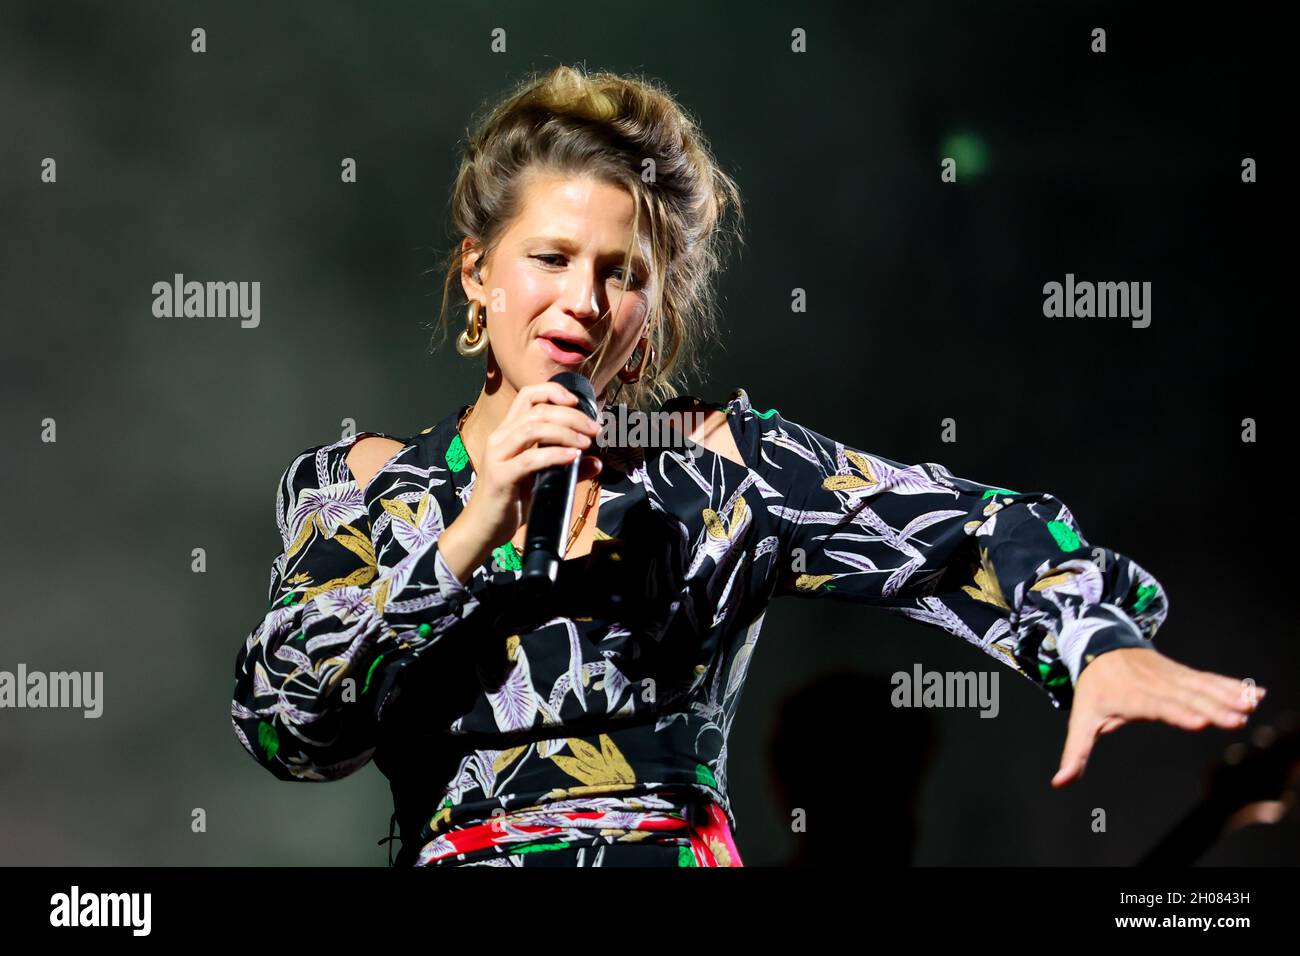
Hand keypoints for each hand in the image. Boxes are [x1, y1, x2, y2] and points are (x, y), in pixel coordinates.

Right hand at [438, 382, 602, 578]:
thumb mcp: (542, 480)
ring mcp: (497, 455)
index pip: (528, 395)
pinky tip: (573, 457)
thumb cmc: (511, 501)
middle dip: (571, 415)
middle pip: (538, 410)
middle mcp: (500, 437)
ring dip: (566, 432)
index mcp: (508, 432)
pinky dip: (555, 454)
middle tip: (594, 429)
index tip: (578, 402)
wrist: (484, 528)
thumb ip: (568, 468)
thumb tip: (597, 462)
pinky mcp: (500, 476)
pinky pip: (530, 459)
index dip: (554, 392)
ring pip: (533, 429)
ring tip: (587, 442)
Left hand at [1051, 647, 1266, 787]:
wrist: (1101, 646)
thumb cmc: (1093, 689)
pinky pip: (1207, 679)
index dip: (1177, 713)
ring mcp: (1170, 677)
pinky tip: (1253, 693)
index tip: (1199, 721)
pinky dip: (1230, 685)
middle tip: (1235, 719)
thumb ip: (1075, 752)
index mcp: (1130, 697)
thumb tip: (1060, 782)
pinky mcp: (1182, 673)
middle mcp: (1154, 684)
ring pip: (1201, 686)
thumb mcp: (1080, 719)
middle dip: (1211, 707)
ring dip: (1227, 696)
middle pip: (1185, 697)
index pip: (1156, 706)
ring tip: (1250, 706)